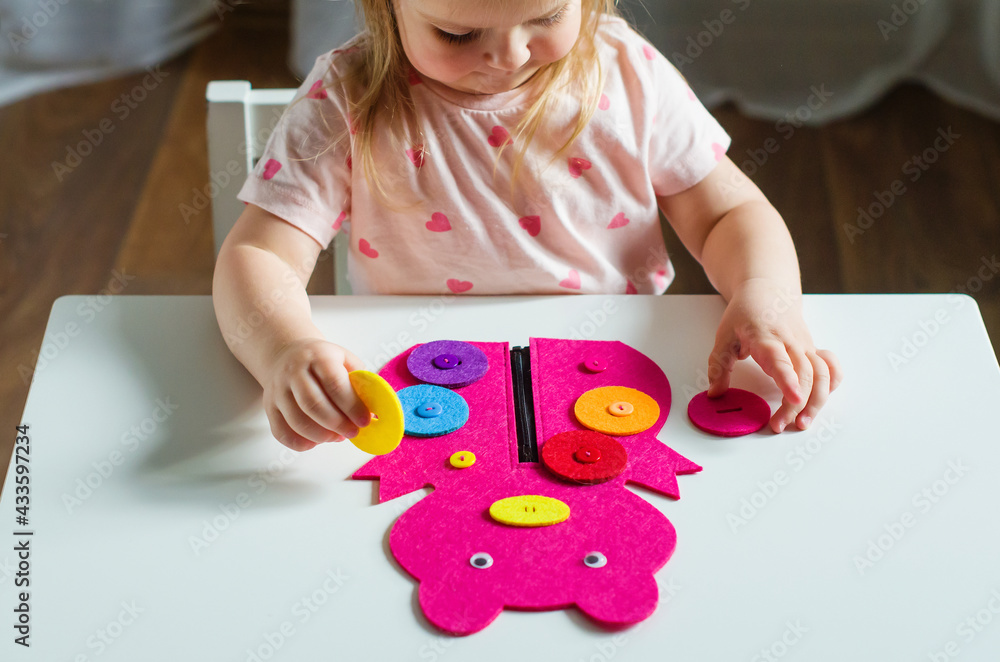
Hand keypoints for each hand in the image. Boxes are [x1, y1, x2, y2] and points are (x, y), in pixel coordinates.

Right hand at [262, 338, 371, 450]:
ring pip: (297, 421)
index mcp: (318, 357)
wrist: (287, 354)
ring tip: (338, 436)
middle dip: (338, 424)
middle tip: (353, 432)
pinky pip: (281, 432)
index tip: (365, 420)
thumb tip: (375, 409)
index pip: (334, 383)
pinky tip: (317, 441)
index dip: (352, 406)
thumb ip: (360, 381)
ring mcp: (278, 390)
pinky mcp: (269, 406)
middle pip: (314, 405)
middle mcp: (294, 372)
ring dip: (322, 436)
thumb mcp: (345, 360)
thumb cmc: (323, 361)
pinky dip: (301, 443)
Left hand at [707, 279, 843, 432]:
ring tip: (802, 422)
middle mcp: (791, 343)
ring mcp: (805, 346)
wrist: (768, 290)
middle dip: (796, 405)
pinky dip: (832, 384)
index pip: (781, 361)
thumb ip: (719, 366)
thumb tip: (714, 393)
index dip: (788, 380)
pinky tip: (820, 400)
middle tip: (779, 424)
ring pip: (822, 374)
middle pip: (804, 375)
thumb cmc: (746, 312)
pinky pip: (831, 368)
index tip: (793, 398)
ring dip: (817, 401)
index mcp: (766, 338)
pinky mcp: (813, 350)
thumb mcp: (724, 336)